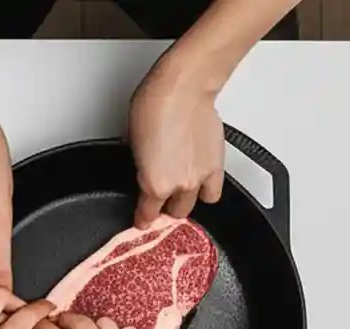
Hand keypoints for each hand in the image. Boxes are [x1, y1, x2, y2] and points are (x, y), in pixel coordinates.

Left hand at [128, 62, 224, 228]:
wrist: (184, 88)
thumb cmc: (155, 104)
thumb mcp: (132, 138)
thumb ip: (139, 162)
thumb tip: (141, 164)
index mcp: (154, 183)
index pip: (147, 215)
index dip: (143, 219)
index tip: (142, 220)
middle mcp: (179, 185)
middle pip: (174, 213)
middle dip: (166, 209)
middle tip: (161, 200)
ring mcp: (201, 177)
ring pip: (195, 204)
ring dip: (187, 200)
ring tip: (181, 188)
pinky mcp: (217, 165)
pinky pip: (213, 191)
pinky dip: (207, 189)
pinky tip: (199, 178)